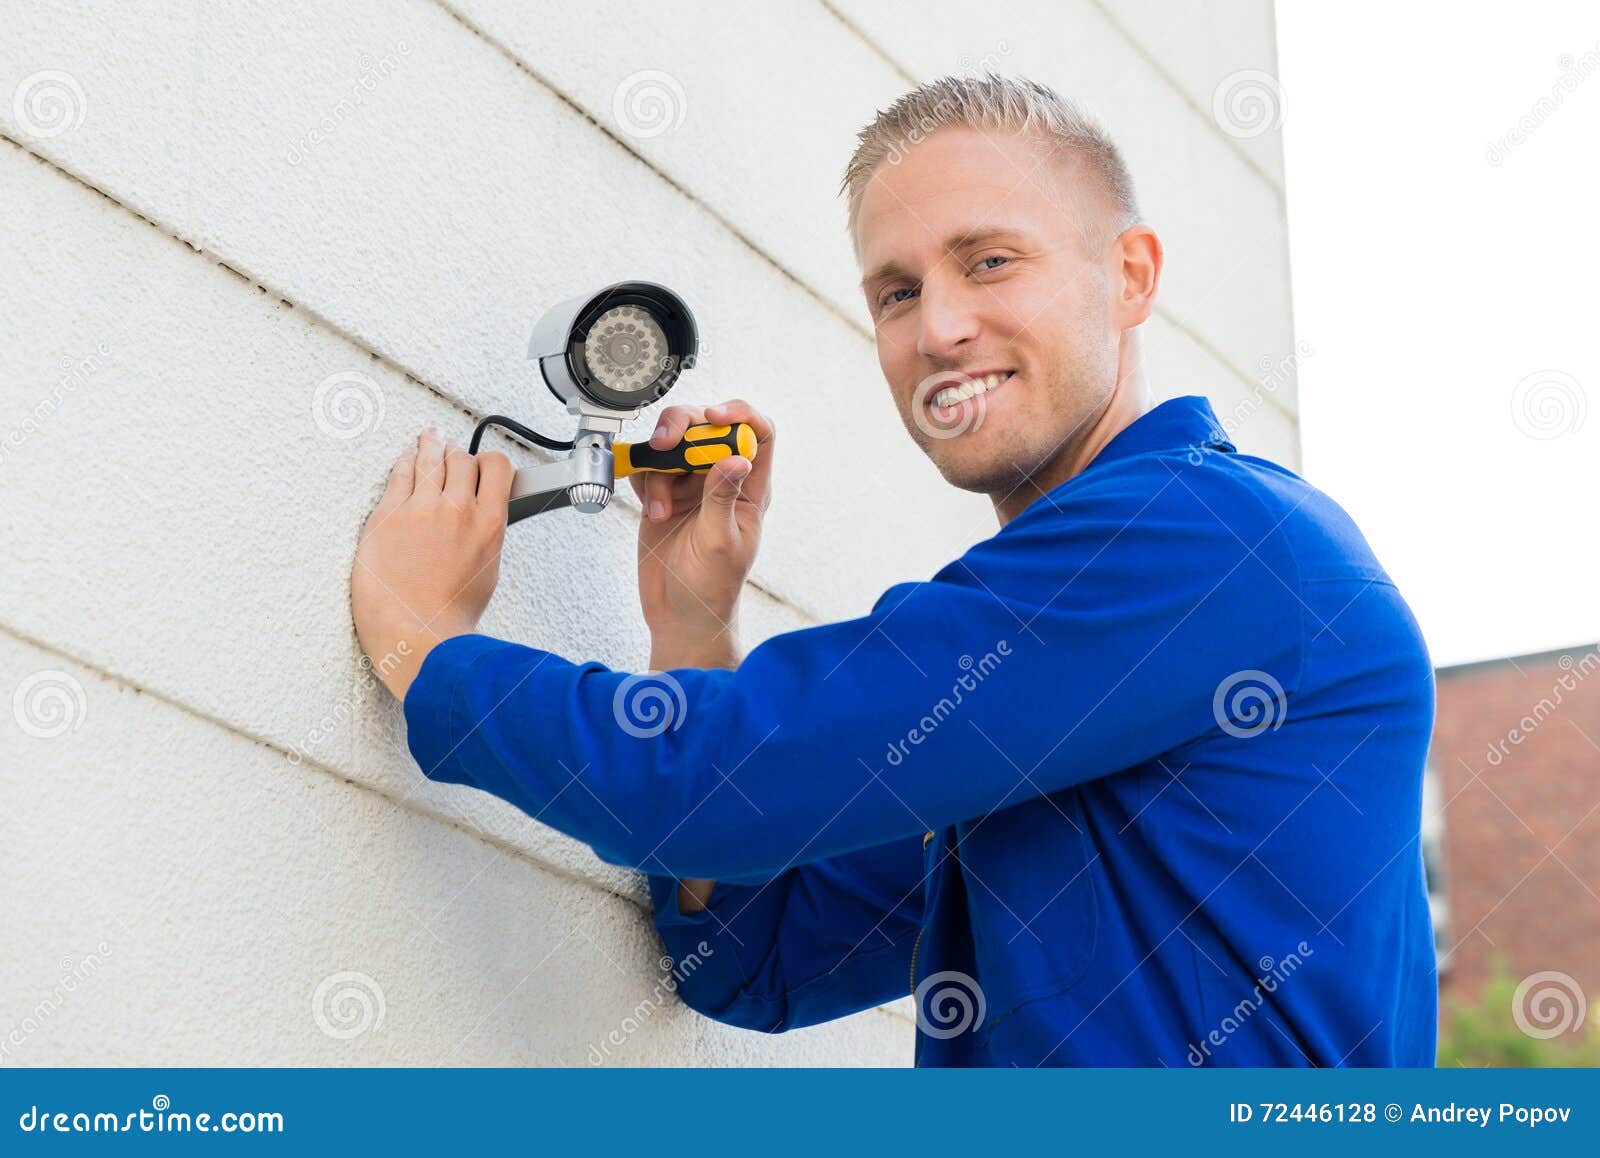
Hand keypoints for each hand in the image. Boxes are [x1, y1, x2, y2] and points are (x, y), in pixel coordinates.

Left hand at [351, 427, 513, 700]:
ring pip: (429, 459)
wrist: (415, 631)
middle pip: (461, 458)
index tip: (481, 464)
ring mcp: (420, 509)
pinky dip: (404, 462)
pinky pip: (398, 475)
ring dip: (430, 445)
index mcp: (489, 524)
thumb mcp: (487, 571)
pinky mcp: (387, 516)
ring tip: (429, 438)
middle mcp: (457, 509)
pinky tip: (404, 458)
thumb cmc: (450, 614)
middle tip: (449, 451)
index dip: (488, 461)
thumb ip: (485, 537)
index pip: (497, 467)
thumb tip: (481, 522)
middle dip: (456, 454)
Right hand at [629, 400, 774, 668]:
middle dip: (682, 426)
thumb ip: (722, 497)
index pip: (757, 433)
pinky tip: (652, 511)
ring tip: (659, 504)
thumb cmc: (711, 588)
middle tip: (663, 442)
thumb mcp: (720, 542)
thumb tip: (736, 459)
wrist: (679, 615)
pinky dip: (645, 482)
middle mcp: (720, 480)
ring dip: (659, 465)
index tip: (713, 415)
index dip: (739, 414)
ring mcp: (691, 486)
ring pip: (673, 444)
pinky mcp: (663, 495)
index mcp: (750, 489)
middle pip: (706, 426)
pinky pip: (650, 467)